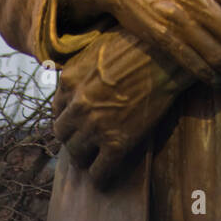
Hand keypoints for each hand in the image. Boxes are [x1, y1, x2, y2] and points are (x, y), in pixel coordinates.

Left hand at [52, 28, 189, 187]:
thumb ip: (81, 68)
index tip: (77, 121)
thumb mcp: (96, 48)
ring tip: (93, 159)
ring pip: (76, 154)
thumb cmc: (135, 43)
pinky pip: (100, 171)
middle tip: (84, 140)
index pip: (57, 109)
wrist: (163, 55)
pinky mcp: (117, 143)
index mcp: (69, 81)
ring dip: (84, 158)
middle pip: (62, 134)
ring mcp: (95, 126)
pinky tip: (105, 177)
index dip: (68, 116)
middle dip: (72, 137)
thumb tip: (78, 81)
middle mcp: (77, 106)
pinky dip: (101, 177)